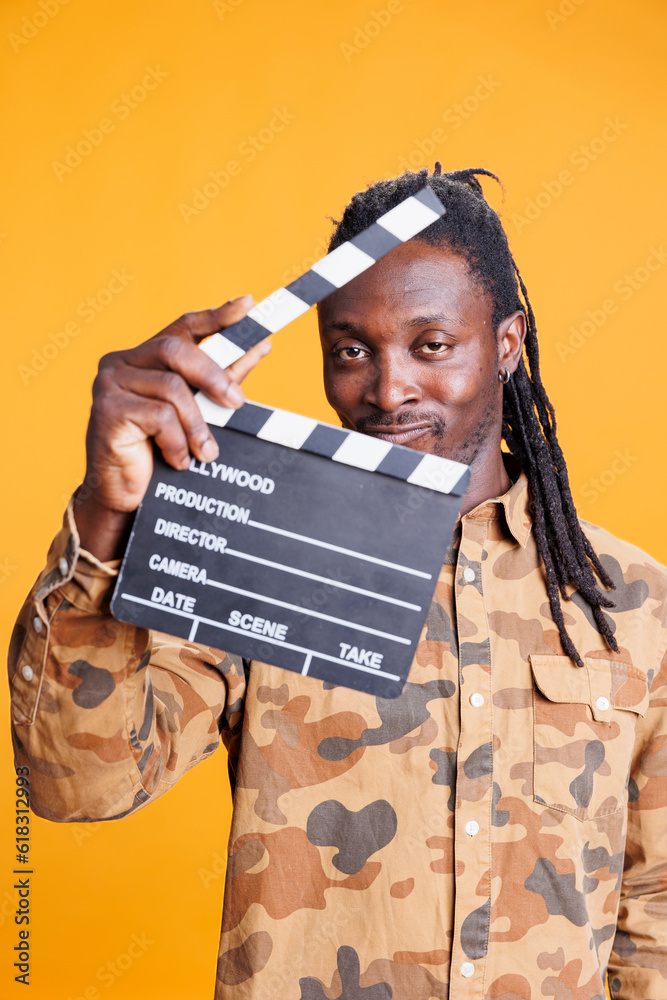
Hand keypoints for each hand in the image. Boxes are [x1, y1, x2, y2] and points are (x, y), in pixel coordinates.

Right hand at [73, 296, 269, 558]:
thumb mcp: (195, 412)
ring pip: (172, 388)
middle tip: (237, 404)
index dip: (216, 315)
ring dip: (197, 424)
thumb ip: (223, 379)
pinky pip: (159, 416)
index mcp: (143, 357)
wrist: (123, 495)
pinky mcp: (107, 410)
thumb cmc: (157, 451)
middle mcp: (121, 362)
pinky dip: (177, 441)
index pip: (182, 326)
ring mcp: (109, 383)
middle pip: (176, 351)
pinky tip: (178, 460)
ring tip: (205, 452)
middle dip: (214, 376)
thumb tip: (261, 347)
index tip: (247, 305)